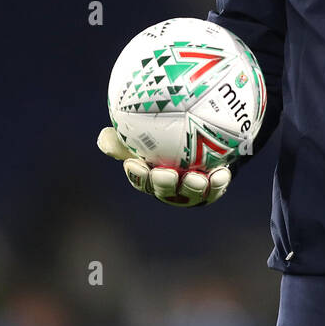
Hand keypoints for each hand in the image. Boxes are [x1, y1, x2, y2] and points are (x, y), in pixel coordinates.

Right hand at [96, 127, 231, 206]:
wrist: (203, 133)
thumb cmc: (167, 132)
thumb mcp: (146, 132)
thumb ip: (125, 136)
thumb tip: (103, 139)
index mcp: (150, 176)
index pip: (141, 179)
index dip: (137, 175)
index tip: (134, 164)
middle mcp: (171, 187)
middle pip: (165, 190)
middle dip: (164, 185)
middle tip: (166, 174)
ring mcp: (193, 191)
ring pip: (192, 194)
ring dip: (193, 188)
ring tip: (196, 178)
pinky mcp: (214, 188)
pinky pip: (217, 188)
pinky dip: (219, 183)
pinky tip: (221, 173)